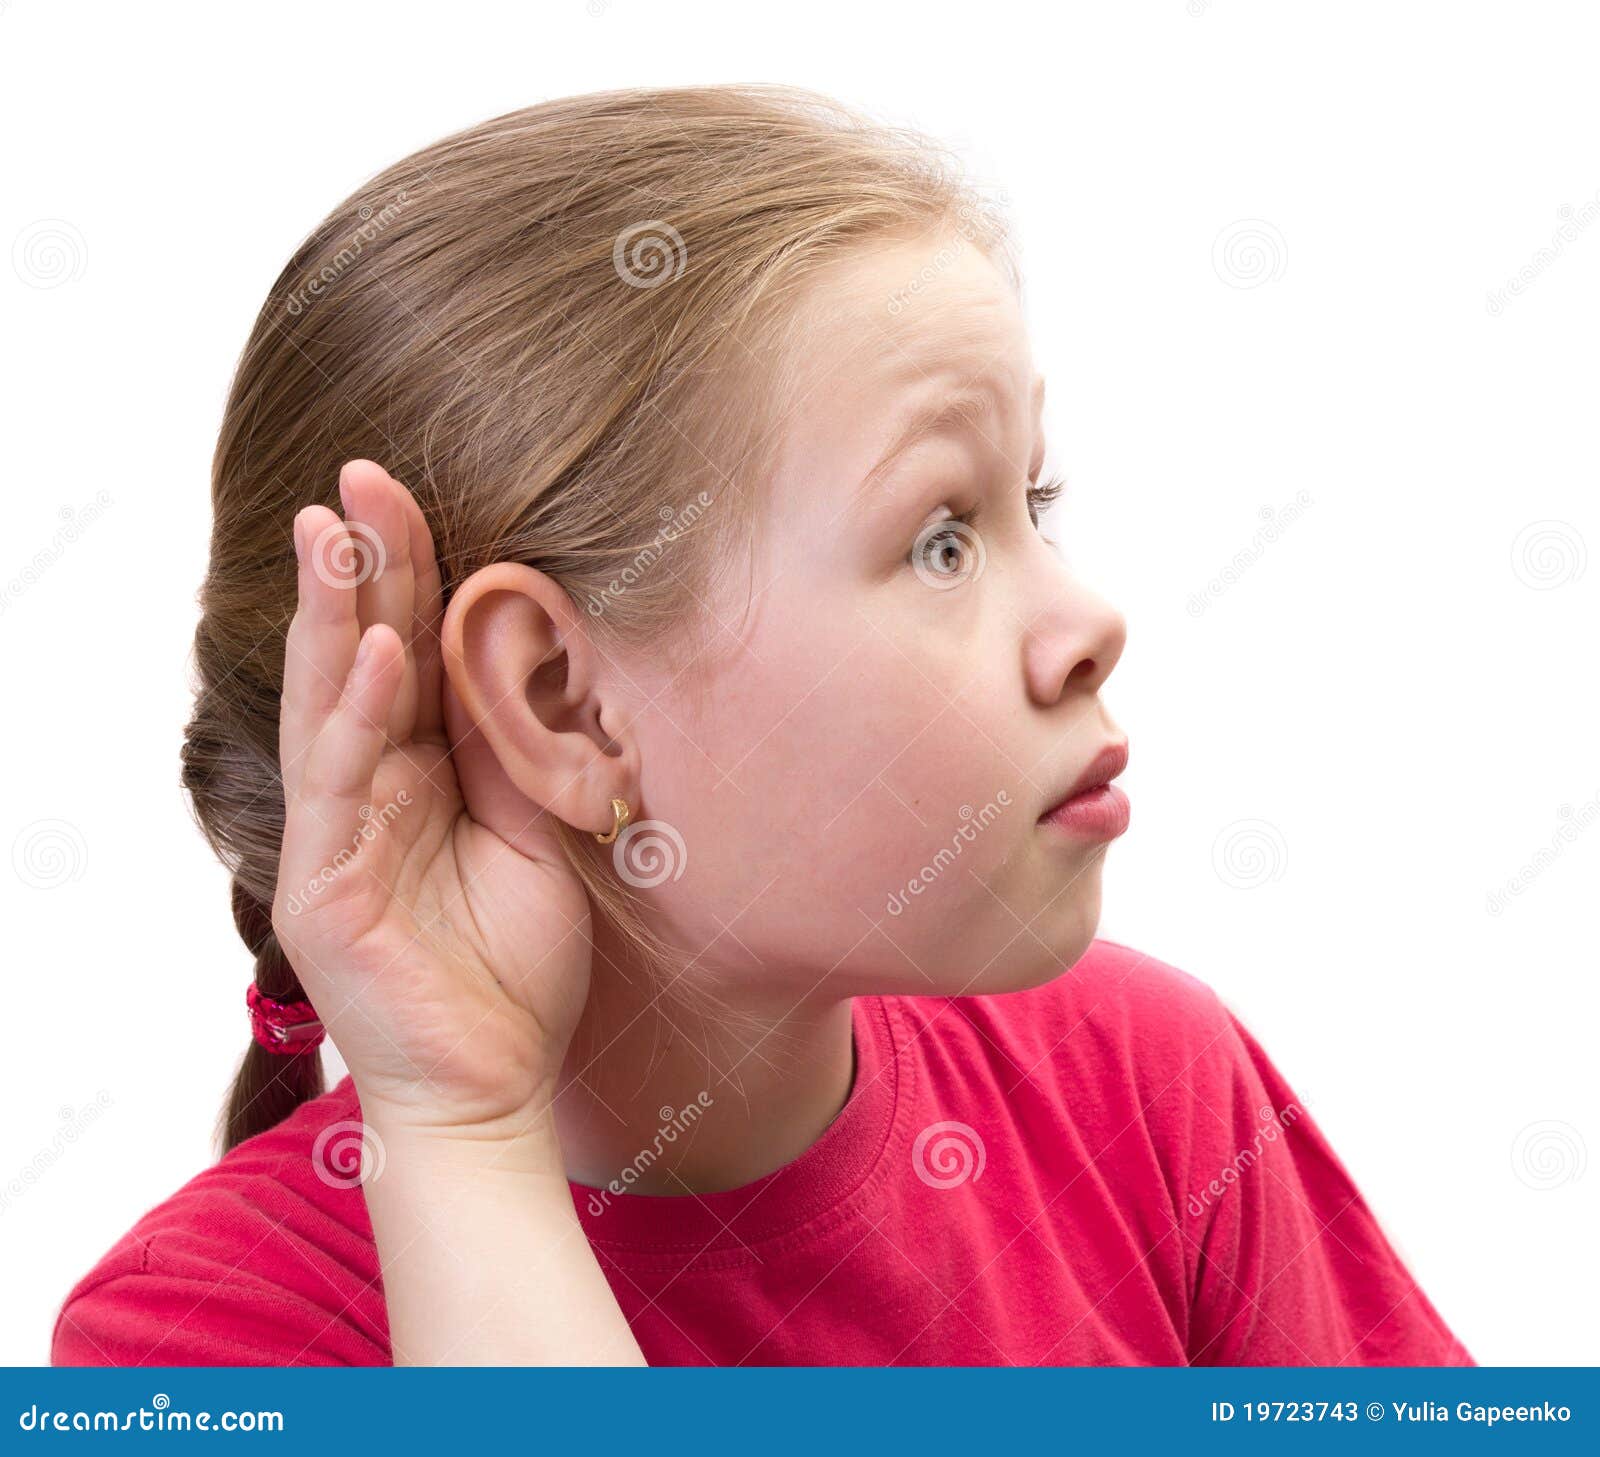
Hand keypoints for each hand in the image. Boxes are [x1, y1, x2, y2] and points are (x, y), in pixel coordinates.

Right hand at [272, 460, 593, 1140]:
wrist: (495, 1086)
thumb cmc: (514, 970)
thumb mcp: (533, 838)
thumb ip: (514, 755)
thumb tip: (520, 660)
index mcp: (415, 779)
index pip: (409, 659)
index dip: (409, 579)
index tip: (409, 493)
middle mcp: (365, 796)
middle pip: (361, 662)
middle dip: (360, 570)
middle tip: (360, 477)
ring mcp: (336, 840)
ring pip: (332, 708)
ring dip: (338, 618)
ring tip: (340, 532)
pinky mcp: (325, 892)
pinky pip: (343, 788)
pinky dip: (359, 716)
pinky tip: (378, 652)